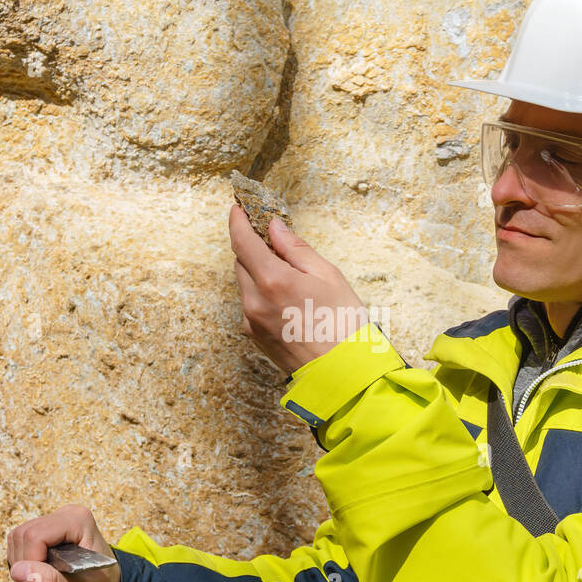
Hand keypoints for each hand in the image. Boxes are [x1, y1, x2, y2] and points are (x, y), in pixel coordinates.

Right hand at [6, 504, 121, 581]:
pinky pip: (18, 544)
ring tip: (43, 581)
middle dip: (26, 565)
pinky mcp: (44, 530)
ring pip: (17, 539)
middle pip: (23, 535)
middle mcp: (65, 515)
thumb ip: (50, 580)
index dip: (31, 561)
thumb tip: (17, 572)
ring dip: (23, 566)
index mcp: (78, 521)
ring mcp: (53, 520)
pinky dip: (23, 563)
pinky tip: (40, 574)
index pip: (35, 536)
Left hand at [228, 203, 370, 375]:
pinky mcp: (255, 338)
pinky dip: (262, 295)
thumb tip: (274, 227)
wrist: (344, 374)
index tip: (238, 207)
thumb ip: (296, 248)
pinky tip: (288, 302)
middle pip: (241, 262)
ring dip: (258, 273)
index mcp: (272, 281)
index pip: (242, 241)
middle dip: (253, 248)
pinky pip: (251, 306)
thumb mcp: (328, 275)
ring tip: (290, 276)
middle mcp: (254, 301)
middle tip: (275, 241)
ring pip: (245, 285)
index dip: (237, 221)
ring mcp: (251, 322)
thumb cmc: (344, 324)